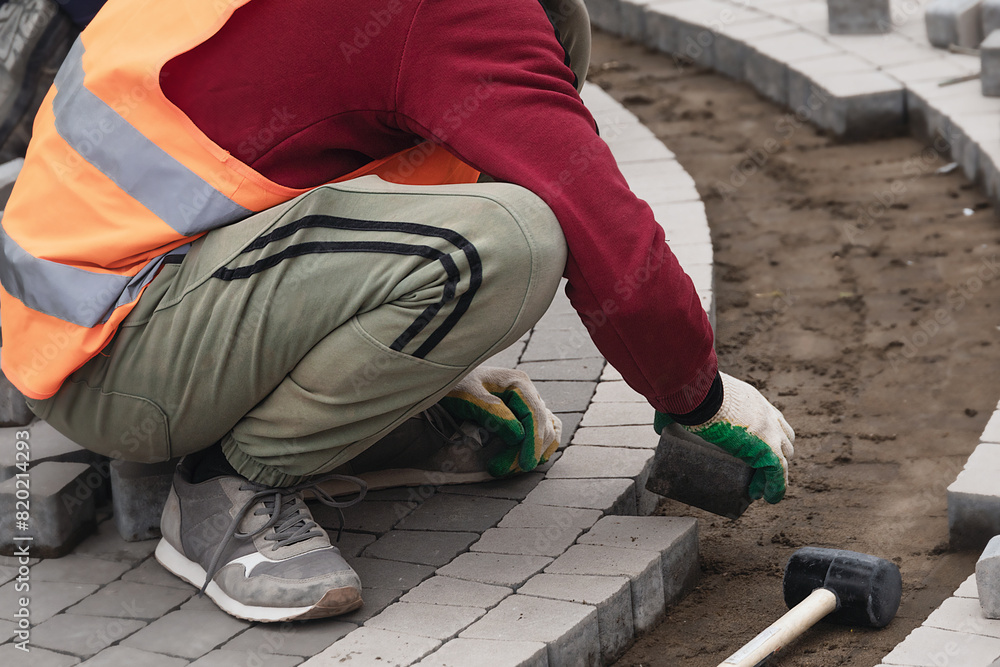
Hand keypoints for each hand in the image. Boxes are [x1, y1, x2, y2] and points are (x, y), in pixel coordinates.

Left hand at [439, 366, 560, 476]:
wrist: (448, 384)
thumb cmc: (456, 386)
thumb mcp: (469, 396)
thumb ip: (493, 413)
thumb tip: (518, 436)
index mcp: (519, 383)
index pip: (535, 415)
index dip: (533, 442)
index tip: (524, 464)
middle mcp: (529, 393)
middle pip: (542, 426)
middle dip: (526, 452)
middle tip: (499, 470)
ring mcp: (528, 405)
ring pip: (548, 431)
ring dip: (534, 452)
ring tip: (509, 468)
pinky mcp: (524, 415)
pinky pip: (543, 431)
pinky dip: (539, 447)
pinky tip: (523, 459)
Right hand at [655, 372, 793, 502]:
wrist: (699, 395)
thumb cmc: (690, 395)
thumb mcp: (685, 401)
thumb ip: (673, 412)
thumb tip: (660, 428)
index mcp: (750, 400)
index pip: (767, 419)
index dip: (764, 435)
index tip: (751, 450)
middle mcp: (766, 414)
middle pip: (782, 437)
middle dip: (774, 454)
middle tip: (756, 470)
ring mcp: (770, 433)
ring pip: (783, 458)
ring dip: (773, 474)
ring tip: (757, 489)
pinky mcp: (768, 450)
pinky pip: (778, 474)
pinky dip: (776, 487)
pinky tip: (769, 497)